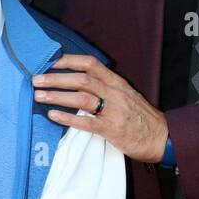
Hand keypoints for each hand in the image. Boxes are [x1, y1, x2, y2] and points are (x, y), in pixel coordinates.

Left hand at [33, 55, 168, 162]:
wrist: (161, 138)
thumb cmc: (141, 117)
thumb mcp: (126, 95)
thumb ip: (106, 87)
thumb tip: (79, 81)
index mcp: (117, 83)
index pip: (91, 64)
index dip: (69, 61)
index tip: (50, 61)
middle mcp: (115, 93)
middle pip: (82, 79)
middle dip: (57, 78)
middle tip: (36, 80)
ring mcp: (114, 111)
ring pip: (82, 98)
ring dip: (57, 96)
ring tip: (39, 96)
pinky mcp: (111, 130)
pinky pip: (86, 122)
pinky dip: (68, 118)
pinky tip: (53, 115)